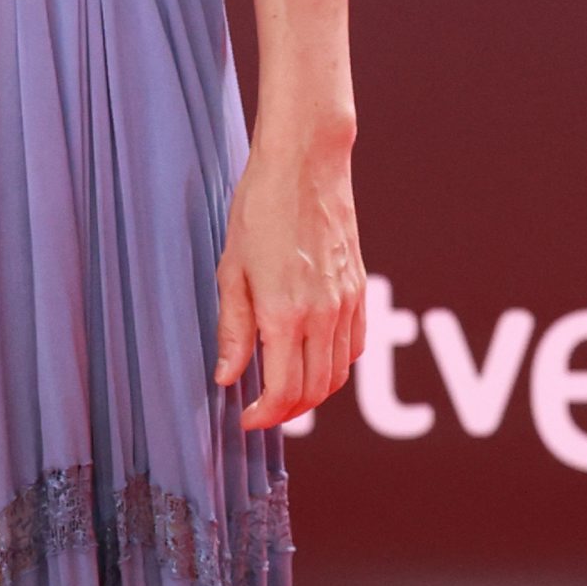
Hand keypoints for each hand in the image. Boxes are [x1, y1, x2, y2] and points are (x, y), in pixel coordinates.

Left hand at [214, 125, 365, 432]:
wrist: (306, 165)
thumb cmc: (260, 210)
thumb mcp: (231, 270)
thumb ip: (233, 329)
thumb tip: (227, 377)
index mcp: (285, 314)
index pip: (284, 392)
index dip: (265, 417)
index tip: (246, 420)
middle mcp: (323, 315)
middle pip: (315, 391)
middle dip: (287, 411)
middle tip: (261, 410)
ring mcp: (347, 304)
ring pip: (339, 374)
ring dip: (313, 393)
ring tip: (284, 389)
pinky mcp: (359, 290)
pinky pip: (355, 346)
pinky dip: (335, 365)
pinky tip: (312, 358)